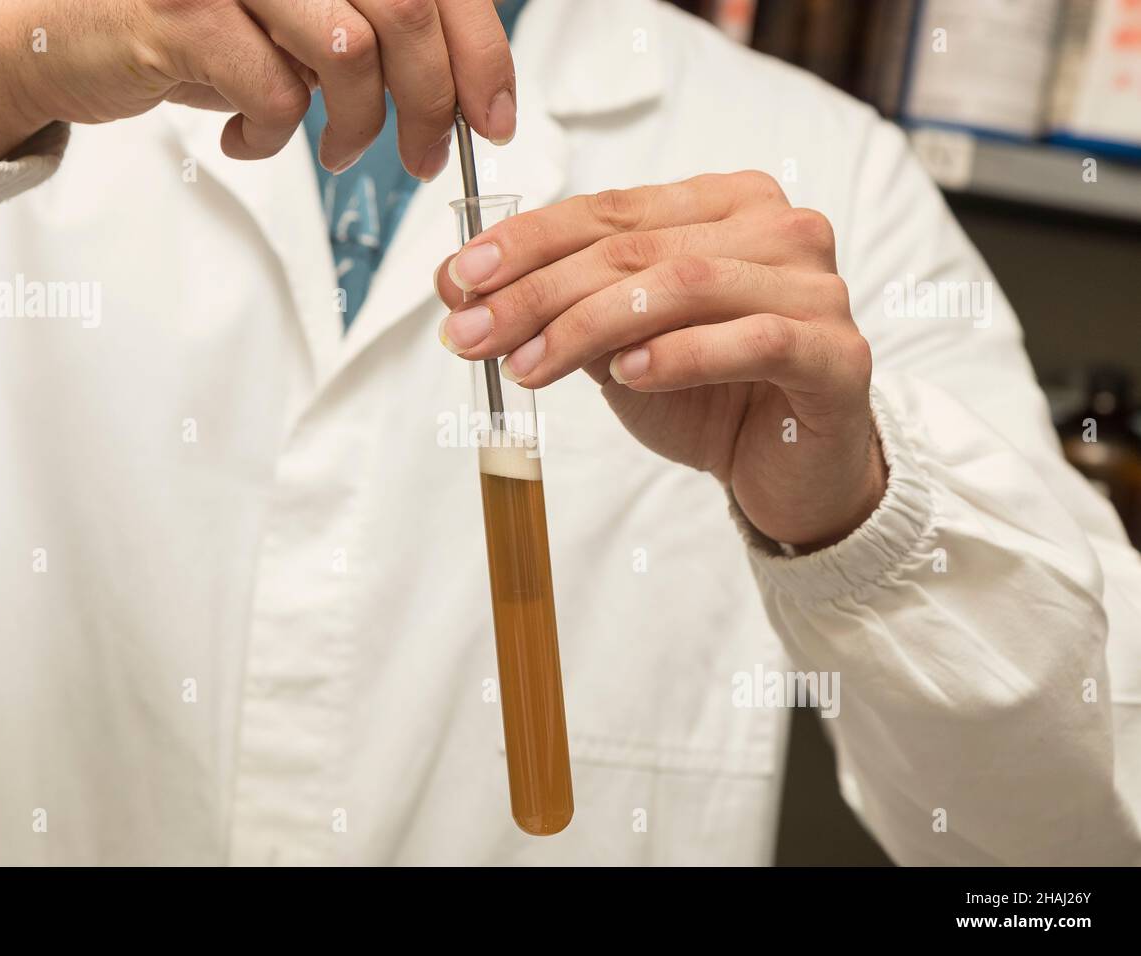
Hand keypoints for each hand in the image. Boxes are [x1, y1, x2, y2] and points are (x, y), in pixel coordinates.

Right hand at [0, 0, 515, 168]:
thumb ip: (370, 25)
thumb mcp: (296, 14)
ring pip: (350, 50)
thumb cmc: (189, 23)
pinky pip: (274, 92)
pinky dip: (276, 136)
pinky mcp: (184, 12)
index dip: (480, 50)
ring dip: (357, 125)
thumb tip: (462, 83)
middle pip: (405, 11)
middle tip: (422, 158)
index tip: (492, 116)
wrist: (58, 30)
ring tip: (333, 150)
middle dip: (431, 104)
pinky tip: (251, 139)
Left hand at [434, 172, 886, 550]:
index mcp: (726, 205)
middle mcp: (779, 229)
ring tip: (527, 367)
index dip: (528, 242)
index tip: (458, 279)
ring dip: (590, 326)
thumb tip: (455, 282)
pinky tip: (628, 376)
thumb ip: (560, 305)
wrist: (791, 470)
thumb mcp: (619, 343)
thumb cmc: (708, 395)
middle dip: (540, 292)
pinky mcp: (838, 355)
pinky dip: (682, 354)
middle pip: (638, 247)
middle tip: (474, 334)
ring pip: (686, 284)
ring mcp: (817, 288)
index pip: (611, 208)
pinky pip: (754, 340)